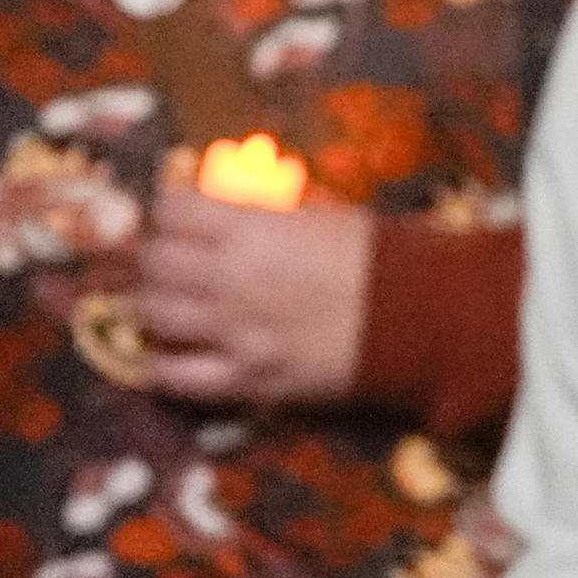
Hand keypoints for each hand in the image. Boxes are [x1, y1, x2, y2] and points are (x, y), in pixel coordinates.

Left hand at [132, 189, 371, 404]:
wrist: (422, 317)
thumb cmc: (377, 256)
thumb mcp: (318, 213)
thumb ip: (263, 209)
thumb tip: (223, 199)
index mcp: (252, 228)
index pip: (173, 209)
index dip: (170, 211)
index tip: (178, 218)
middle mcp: (232, 277)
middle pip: (156, 261)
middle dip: (156, 257)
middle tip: (169, 261)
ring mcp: (236, 331)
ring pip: (156, 315)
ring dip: (155, 305)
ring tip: (168, 304)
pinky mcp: (249, 378)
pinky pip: (181, 377)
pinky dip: (163, 368)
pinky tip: (163, 360)